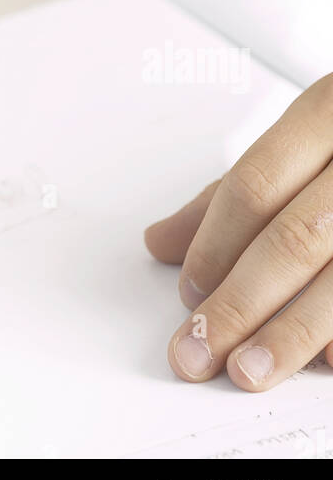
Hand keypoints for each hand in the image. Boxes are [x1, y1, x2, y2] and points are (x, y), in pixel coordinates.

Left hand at [145, 72, 332, 389]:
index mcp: (326, 112)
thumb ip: (230, 193)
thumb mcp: (297, 143)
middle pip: (293, 238)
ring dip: (291, 332)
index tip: (187, 294)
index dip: (215, 244)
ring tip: (248, 368)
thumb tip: (162, 242)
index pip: (255, 185)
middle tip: (199, 350)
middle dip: (239, 303)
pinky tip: (326, 361)